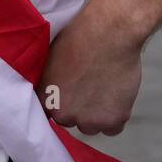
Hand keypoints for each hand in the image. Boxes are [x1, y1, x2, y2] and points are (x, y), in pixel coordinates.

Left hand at [36, 6, 141, 134]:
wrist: (108, 33)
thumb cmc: (78, 37)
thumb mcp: (51, 58)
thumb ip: (51, 81)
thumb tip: (54, 89)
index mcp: (45, 97)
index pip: (50, 111)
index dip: (62, 101)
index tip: (70, 93)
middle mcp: (63, 114)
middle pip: (70, 120)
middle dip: (78, 108)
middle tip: (89, 88)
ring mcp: (88, 121)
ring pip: (91, 126)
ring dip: (96, 114)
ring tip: (103, 90)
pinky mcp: (112, 122)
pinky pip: (112, 128)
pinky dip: (115, 116)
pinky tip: (115, 96)